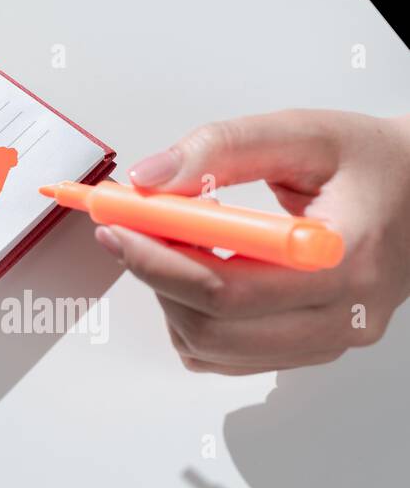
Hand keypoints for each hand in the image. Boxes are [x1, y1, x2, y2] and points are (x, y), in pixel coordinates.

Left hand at [94, 110, 409, 373]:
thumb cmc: (371, 162)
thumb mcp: (300, 133)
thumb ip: (220, 147)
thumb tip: (149, 178)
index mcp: (344, 260)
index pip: (229, 290)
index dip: (158, 261)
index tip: (117, 226)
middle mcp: (341, 315)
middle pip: (213, 327)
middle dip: (154, 274)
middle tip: (129, 227)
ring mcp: (328, 340)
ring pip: (212, 348)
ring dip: (170, 295)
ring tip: (178, 238)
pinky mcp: (310, 347)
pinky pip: (226, 354)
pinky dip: (192, 314)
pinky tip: (200, 265)